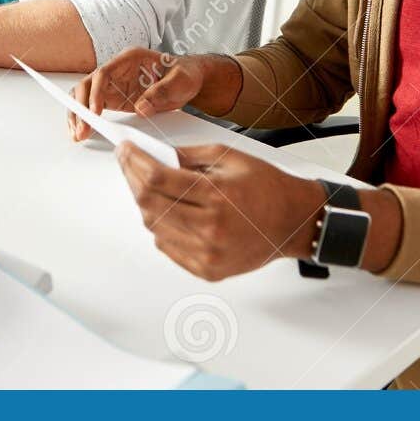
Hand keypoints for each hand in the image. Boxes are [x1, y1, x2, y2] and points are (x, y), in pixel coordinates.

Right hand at [68, 48, 233, 142]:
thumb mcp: (180, 80)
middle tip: (81, 129)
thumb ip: (161, 92)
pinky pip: (93, 107)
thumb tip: (141, 108)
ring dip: (78, 114)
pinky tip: (83, 131)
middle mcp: (116, 70)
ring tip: (77, 134)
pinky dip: (86, 119)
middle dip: (81, 107)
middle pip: (88, 84)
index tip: (95, 112)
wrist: (188, 79)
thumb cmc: (184, 74)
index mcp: (129, 58)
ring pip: (85, 96)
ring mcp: (113, 84)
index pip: (104, 72)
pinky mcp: (113, 98)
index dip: (96, 92)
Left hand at [117, 143, 325, 280]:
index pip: (158, 179)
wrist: (294, 222)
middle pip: (150, 204)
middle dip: (132, 178)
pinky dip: (160, 226)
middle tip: (128, 162)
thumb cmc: (266, 187)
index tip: (126, 150)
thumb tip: (153, 155)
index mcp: (217, 196)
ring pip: (154, 227)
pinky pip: (167, 247)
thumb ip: (188, 156)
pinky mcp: (208, 270)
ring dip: (145, 203)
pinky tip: (166, 210)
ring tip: (148, 184)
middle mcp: (211, 229)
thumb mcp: (229, 157)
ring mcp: (208, 254)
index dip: (135, 162)